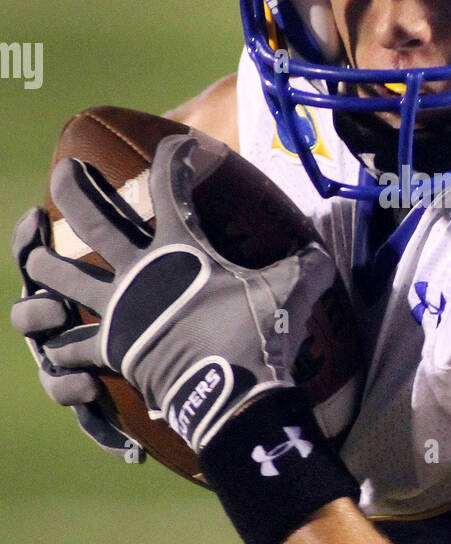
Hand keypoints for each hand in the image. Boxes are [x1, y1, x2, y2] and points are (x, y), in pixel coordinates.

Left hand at [24, 134, 331, 451]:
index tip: (184, 146)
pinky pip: (68, 350)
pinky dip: (59, 348)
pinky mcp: (108, 353)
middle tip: (70, 170)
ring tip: (34, 252)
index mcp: (178, 248)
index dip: (176, 156)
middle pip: (90, 215)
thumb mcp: (292, 290)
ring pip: (57, 278)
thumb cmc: (258, 338)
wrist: (232, 396)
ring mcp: (115, 311)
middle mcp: (136, 271)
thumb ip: (307, 264)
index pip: (170, 183)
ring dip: (42, 263)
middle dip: (73, 185)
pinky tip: (53, 346)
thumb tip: (324, 254)